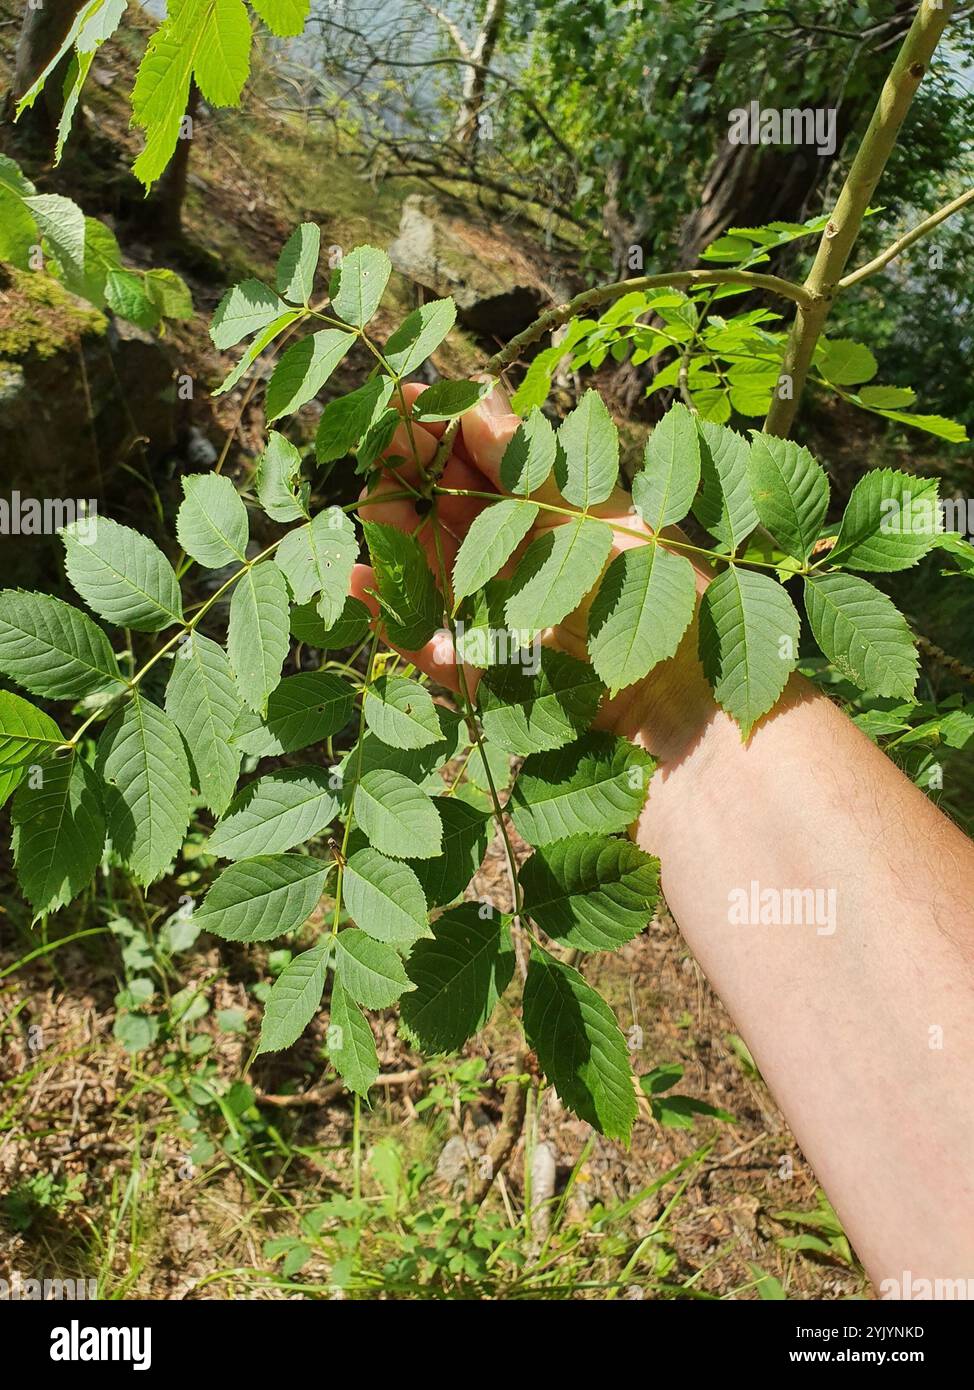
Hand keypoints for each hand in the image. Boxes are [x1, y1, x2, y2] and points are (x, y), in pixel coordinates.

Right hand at [352, 381, 717, 761]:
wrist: (699, 731)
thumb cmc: (671, 613)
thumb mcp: (609, 528)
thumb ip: (539, 474)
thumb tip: (478, 400)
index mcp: (568, 521)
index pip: (495, 464)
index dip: (450, 432)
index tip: (406, 403)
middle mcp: (535, 570)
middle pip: (455, 518)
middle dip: (412, 483)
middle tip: (377, 454)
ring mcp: (509, 629)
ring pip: (433, 577)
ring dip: (395, 541)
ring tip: (369, 509)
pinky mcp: (491, 688)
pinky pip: (431, 649)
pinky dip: (394, 620)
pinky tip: (360, 583)